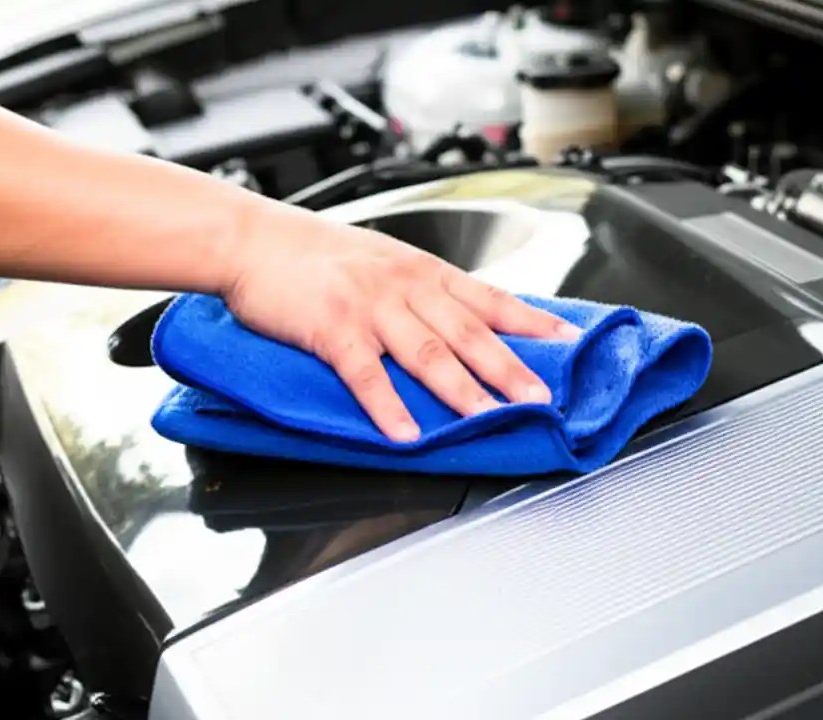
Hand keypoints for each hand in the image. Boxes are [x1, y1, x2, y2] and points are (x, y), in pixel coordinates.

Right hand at [220, 204, 580, 441]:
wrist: (253, 239)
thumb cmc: (315, 254)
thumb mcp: (381, 260)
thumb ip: (421, 290)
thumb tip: (464, 321)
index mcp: (421, 271)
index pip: (490, 297)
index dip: (532, 321)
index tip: (570, 341)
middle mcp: (404, 286)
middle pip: (468, 331)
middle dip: (510, 368)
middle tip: (541, 398)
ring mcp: (369, 307)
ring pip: (426, 352)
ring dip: (461, 390)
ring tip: (489, 419)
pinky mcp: (331, 328)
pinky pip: (366, 373)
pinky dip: (388, 406)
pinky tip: (405, 433)